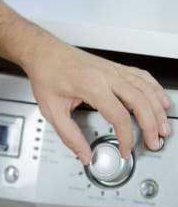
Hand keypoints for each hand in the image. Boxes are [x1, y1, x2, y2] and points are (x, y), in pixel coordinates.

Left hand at [22, 40, 170, 163]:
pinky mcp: (115, 67)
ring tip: (162, 127)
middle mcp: (107, 75)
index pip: (119, 116)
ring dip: (158, 109)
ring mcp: (113, 69)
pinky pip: (142, 77)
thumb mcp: (51, 110)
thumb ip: (69, 135)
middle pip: (140, 102)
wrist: (44, 53)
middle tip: (154, 142)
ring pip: (146, 89)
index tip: (124, 149)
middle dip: (151, 125)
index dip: (125, 137)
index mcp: (91, 86)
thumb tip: (83, 154)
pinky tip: (160, 101)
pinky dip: (155, 90)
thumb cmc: (46, 75)